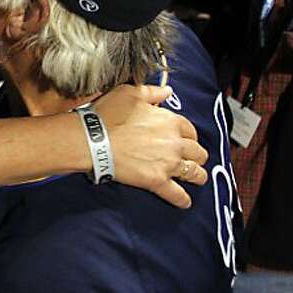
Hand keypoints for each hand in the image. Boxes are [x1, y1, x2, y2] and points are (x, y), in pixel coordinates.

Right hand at [93, 84, 208, 208]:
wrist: (94, 140)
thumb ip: (153, 92)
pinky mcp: (157, 181)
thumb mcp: (131, 93)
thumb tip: (167, 90)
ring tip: (197, 178)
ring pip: (194, 173)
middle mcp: (175, 143)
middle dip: (198, 155)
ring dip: (198, 176)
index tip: (185, 139)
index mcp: (170, 121)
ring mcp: (168, 163)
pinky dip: (183, 199)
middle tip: (194, 158)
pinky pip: (177, 194)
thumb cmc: (109, 115)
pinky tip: (185, 202)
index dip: (189, 135)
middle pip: (198, 152)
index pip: (190, 130)